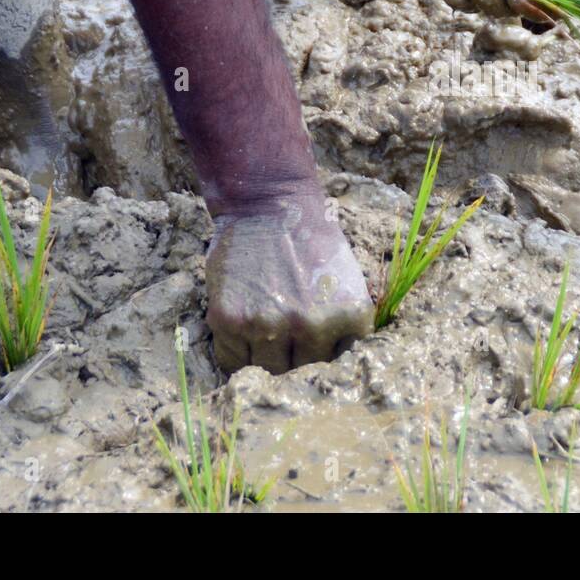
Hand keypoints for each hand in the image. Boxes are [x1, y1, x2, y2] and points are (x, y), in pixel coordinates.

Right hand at [205, 189, 372, 372]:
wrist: (269, 206)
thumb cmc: (312, 241)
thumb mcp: (349, 280)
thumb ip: (346, 324)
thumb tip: (337, 364)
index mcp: (349, 315)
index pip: (338, 365)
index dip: (322, 357)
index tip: (312, 348)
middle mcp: (311, 326)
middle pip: (300, 372)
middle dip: (293, 359)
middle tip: (285, 339)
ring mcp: (268, 325)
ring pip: (266, 371)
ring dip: (263, 358)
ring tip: (262, 331)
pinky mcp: (230, 320)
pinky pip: (230, 360)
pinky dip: (235, 351)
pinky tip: (241, 327)